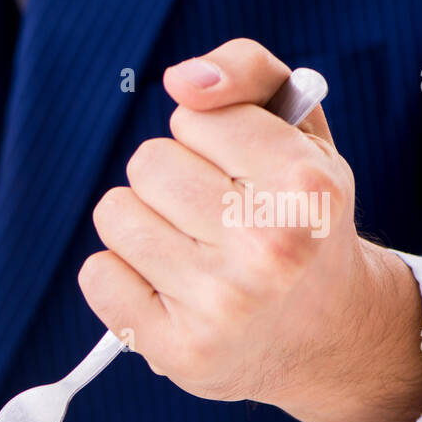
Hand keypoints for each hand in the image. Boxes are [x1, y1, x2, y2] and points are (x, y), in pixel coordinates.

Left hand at [79, 38, 421, 421]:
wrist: (325, 332)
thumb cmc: (298, 219)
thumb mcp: (300, 133)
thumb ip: (249, 73)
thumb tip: (183, 79)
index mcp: (307, 187)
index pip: (194, 116)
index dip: (207, 138)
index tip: (240, 171)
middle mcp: (269, 249)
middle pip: (147, 163)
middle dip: (170, 180)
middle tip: (213, 216)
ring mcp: (221, 305)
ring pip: (115, 214)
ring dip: (141, 224)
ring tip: (189, 250)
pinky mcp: (175, 349)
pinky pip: (96, 274)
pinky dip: (118, 275)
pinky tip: (165, 288)